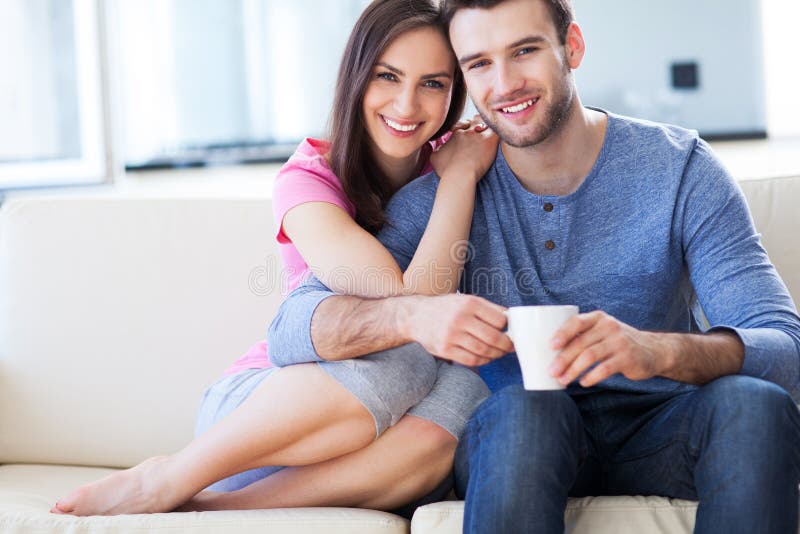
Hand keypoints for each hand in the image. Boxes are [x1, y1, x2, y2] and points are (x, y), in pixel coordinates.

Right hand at [404, 294, 513, 366]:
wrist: (415, 316)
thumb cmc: (446, 308)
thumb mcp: (465, 300)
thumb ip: (487, 308)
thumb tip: (511, 319)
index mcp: (469, 303)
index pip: (499, 320)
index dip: (508, 328)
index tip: (511, 332)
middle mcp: (460, 318)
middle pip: (493, 337)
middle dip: (506, 345)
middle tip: (510, 347)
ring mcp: (451, 335)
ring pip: (483, 350)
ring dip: (496, 354)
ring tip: (499, 353)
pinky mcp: (445, 349)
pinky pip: (470, 360)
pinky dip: (482, 361)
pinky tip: (485, 357)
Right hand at [430, 115, 497, 184]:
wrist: (459, 175)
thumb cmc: (446, 170)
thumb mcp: (435, 157)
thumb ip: (438, 149)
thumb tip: (439, 148)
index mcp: (456, 134)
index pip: (463, 125)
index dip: (467, 128)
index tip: (469, 133)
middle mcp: (468, 131)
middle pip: (476, 120)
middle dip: (479, 123)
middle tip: (481, 130)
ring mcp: (479, 134)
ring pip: (487, 121)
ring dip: (489, 125)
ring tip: (491, 131)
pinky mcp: (490, 140)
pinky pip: (498, 128)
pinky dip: (500, 129)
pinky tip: (503, 132)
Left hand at [547, 311, 671, 386]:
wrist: (653, 350)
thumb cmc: (617, 342)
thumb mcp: (603, 331)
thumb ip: (584, 336)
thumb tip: (551, 353)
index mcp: (598, 318)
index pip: (576, 322)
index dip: (562, 333)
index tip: (550, 346)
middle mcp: (609, 327)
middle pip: (581, 343)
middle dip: (563, 359)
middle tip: (551, 372)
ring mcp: (619, 342)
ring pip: (590, 356)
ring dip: (573, 370)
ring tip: (563, 381)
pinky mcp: (628, 358)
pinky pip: (605, 368)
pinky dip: (591, 377)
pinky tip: (583, 383)